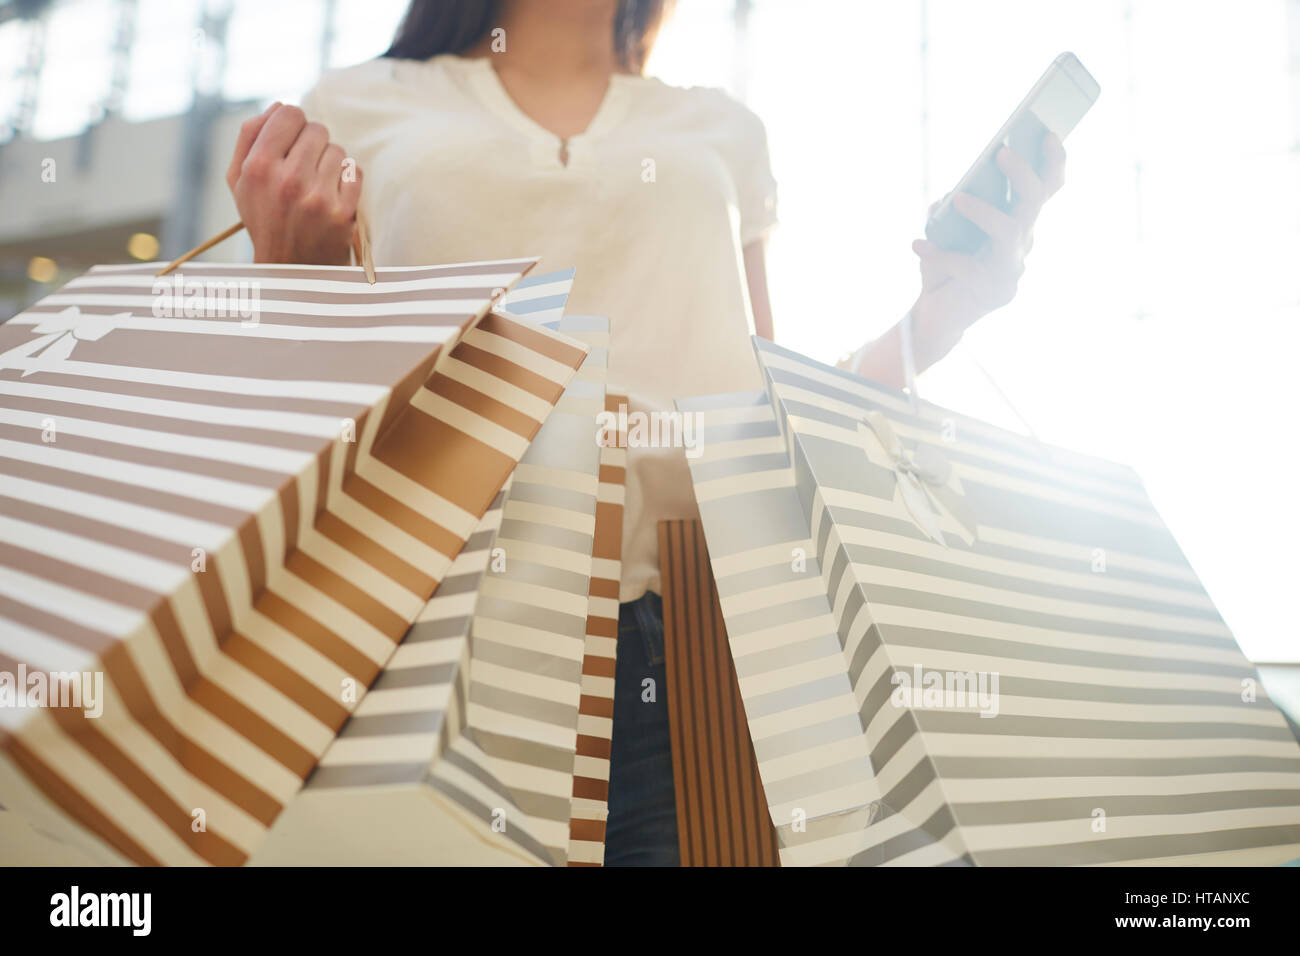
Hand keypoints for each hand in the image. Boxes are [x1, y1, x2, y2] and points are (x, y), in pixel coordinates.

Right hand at [225, 103, 361, 264]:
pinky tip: (333, 197)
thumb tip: (279, 105)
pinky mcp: (342, 213)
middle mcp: (287, 180)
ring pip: (337, 151)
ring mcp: (317, 197)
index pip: (288, 113)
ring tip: (317, 186)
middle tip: (305, 168)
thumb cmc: (264, 219)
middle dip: (313, 144)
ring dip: (331, 164)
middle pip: (316, 129)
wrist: (289, 270)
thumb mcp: (240, 180)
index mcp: (258, 167)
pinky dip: (348, 181)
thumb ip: (250, 137)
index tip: (293, 140)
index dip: (293, 123)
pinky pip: (355, 172)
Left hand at [909, 133, 1066, 350]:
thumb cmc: (946, 266)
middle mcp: (1022, 242)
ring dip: (984, 211)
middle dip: (1021, 173)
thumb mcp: (946, 229)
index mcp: (1018, 222)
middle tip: (1001, 152)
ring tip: (958, 199)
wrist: (937, 315)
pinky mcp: (993, 292)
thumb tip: (951, 195)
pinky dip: (940, 255)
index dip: (1053, 161)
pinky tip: (917, 245)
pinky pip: (968, 267)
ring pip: (1010, 231)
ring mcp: (1012, 269)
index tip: (1047, 132)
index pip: (1046, 188)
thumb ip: (952, 207)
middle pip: (1032, 202)